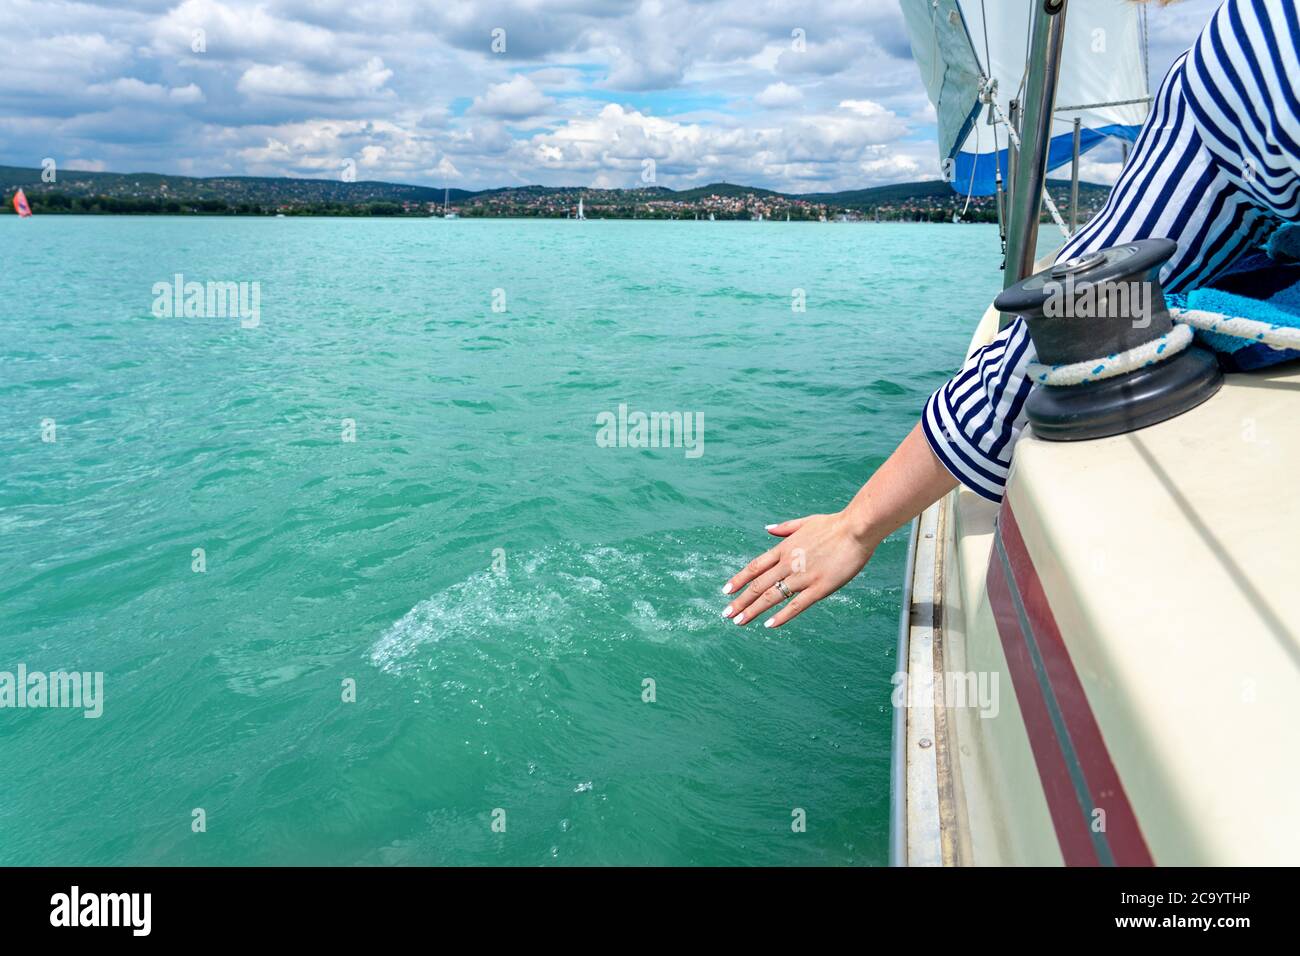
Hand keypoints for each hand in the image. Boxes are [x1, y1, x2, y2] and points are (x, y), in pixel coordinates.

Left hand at [720, 511, 876, 628]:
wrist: (856, 529)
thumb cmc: (834, 525)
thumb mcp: (805, 522)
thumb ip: (784, 528)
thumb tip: (767, 529)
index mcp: (784, 548)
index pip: (755, 567)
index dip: (739, 580)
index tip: (726, 591)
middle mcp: (788, 563)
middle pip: (758, 585)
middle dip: (741, 601)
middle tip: (727, 613)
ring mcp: (803, 577)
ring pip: (772, 597)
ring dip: (753, 610)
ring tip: (739, 621)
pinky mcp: (819, 588)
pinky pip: (796, 605)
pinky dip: (781, 616)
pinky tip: (769, 625)